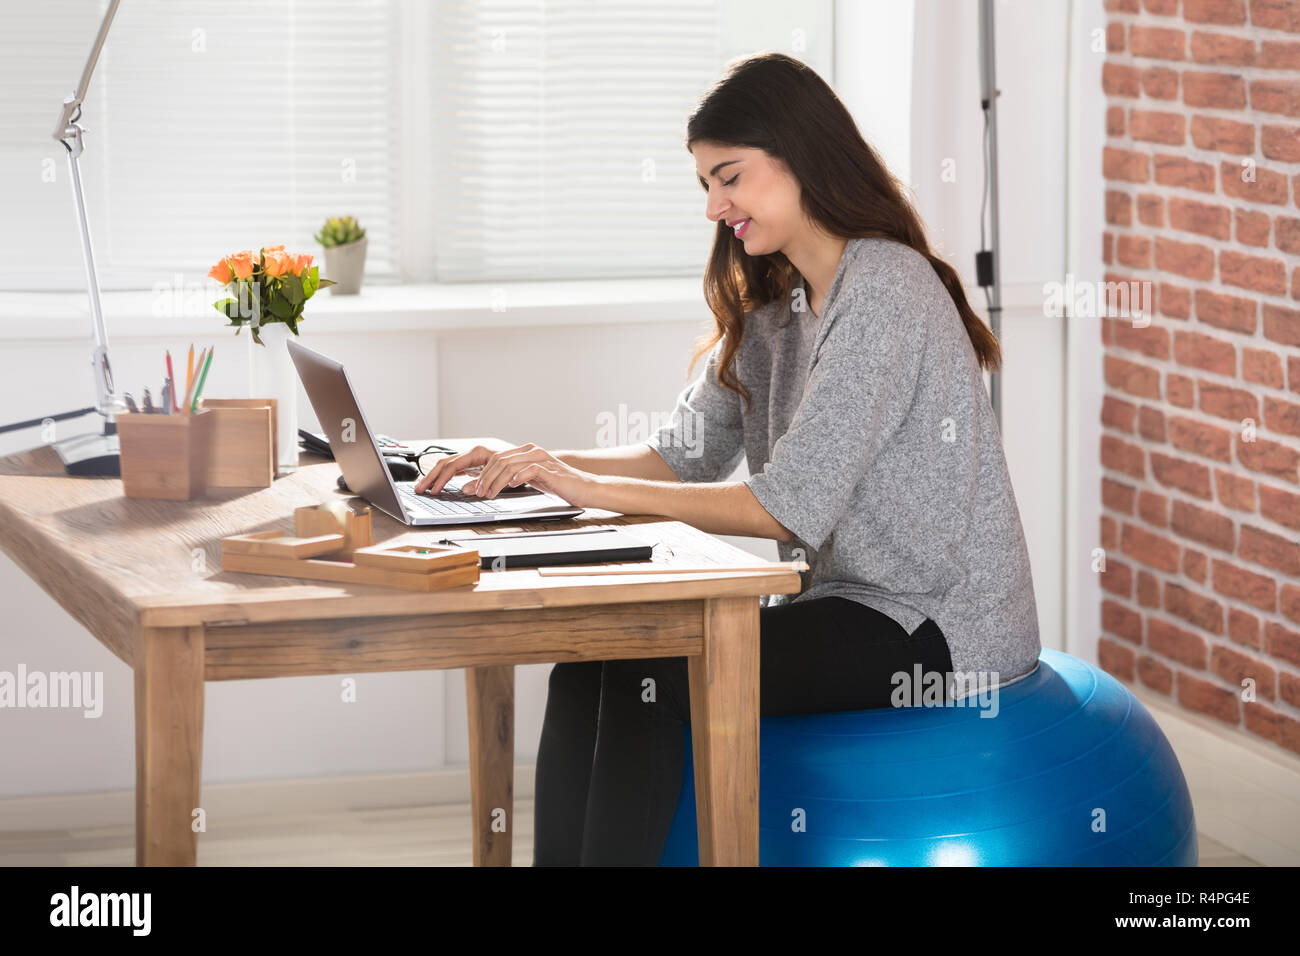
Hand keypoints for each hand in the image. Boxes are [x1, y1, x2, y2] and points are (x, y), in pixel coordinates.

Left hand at [413, 443, 603, 507]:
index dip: (473, 471)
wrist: (585, 488)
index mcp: (521, 452)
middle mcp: (528, 450)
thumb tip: (472, 488)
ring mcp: (539, 457)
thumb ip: (501, 483)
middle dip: (478, 476)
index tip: (463, 485)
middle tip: (469, 492)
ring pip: (507, 464)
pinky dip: (515, 479)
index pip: (490, 458)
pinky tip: (509, 488)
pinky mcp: (549, 468)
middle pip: (495, 459)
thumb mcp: (524, 484)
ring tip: (485, 494)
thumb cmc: (556, 486)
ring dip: (493, 481)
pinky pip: (527, 470)